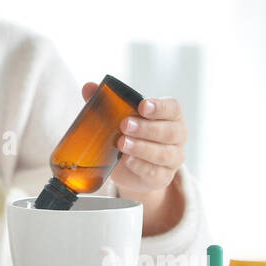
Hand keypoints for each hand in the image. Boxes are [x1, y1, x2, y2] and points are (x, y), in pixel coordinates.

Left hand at [82, 83, 185, 233]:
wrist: (129, 167)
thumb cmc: (130, 134)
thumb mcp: (118, 117)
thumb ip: (107, 102)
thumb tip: (88, 87)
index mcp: (170, 116)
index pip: (172, 108)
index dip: (159, 107)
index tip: (142, 105)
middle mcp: (176, 136)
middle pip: (169, 131)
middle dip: (146, 128)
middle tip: (124, 125)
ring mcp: (173, 158)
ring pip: (164, 154)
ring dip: (142, 148)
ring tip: (122, 143)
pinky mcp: (163, 177)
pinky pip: (156, 173)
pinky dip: (141, 167)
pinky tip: (128, 161)